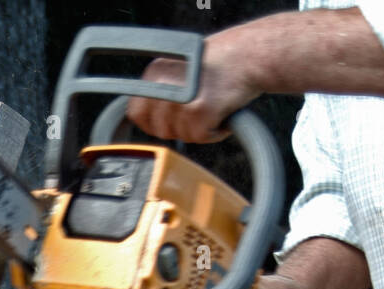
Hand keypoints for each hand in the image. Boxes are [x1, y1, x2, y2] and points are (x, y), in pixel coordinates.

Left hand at [126, 32, 262, 143]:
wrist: (248, 55)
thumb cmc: (218, 64)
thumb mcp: (178, 71)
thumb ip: (159, 93)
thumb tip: (143, 120)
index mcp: (154, 73)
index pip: (136, 114)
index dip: (153, 124)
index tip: (169, 121)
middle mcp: (164, 85)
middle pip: (160, 130)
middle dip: (179, 129)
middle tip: (198, 110)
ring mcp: (181, 99)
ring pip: (181, 136)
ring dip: (198, 129)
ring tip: (212, 106)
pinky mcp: (199, 111)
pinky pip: (201, 137)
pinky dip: (215, 132)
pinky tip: (222, 112)